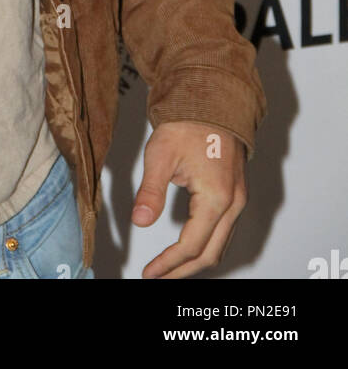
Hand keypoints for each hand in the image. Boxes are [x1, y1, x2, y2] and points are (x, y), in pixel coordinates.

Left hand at [131, 121, 246, 278]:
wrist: (210, 100)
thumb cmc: (186, 123)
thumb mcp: (160, 156)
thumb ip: (151, 192)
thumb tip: (140, 222)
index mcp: (217, 198)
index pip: (192, 245)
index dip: (168, 264)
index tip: (149, 274)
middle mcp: (234, 203)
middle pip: (211, 254)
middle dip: (183, 271)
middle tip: (158, 278)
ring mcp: (238, 199)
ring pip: (220, 245)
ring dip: (196, 261)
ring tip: (169, 269)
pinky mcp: (236, 193)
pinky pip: (224, 231)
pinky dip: (207, 245)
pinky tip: (188, 247)